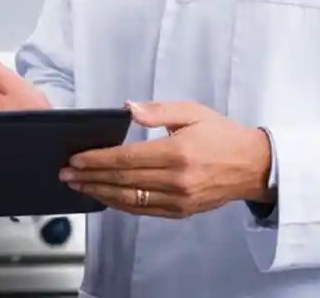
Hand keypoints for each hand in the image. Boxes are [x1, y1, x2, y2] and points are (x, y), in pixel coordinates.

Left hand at [59, 101, 272, 218]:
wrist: (253, 165)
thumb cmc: (222, 134)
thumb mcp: (193, 111)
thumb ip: (158, 110)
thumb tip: (127, 108)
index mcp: (177, 152)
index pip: (127, 158)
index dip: (98, 159)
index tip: (76, 158)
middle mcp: (176, 180)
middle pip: (123, 181)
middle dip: (90, 177)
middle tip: (66, 174)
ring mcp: (179, 199)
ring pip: (130, 199)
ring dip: (100, 193)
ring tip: (78, 186)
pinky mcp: (181, 211)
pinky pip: (144, 210)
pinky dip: (120, 205)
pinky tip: (104, 197)